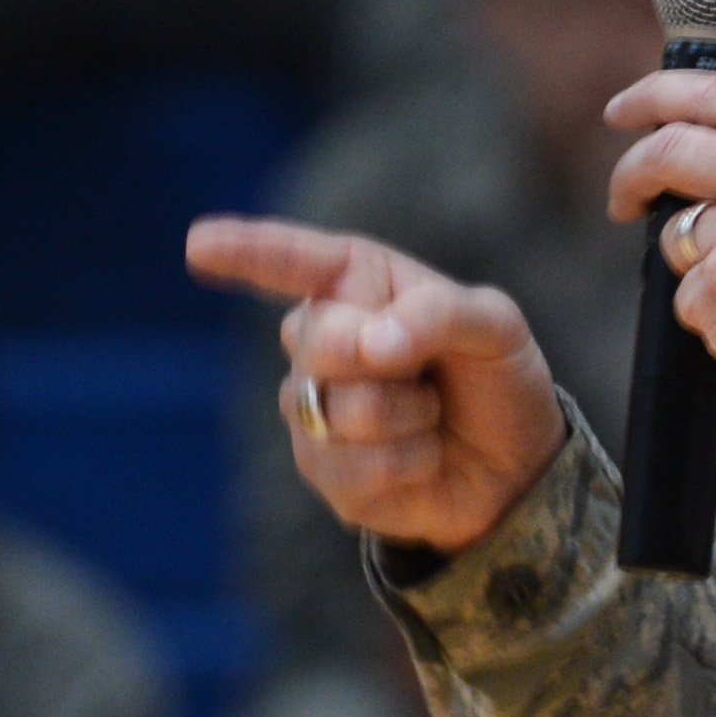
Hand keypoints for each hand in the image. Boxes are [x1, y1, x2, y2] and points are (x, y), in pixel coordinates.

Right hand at [187, 217, 568, 556]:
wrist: (517, 464)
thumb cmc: (497, 377)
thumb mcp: (495, 326)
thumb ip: (438, 315)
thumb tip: (371, 344)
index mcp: (358, 283)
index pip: (294, 261)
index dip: (245, 251)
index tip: (198, 245)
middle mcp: (322, 340)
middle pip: (318, 340)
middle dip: (378, 358)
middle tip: (425, 373)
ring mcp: (314, 408)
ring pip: (337, 410)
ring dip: (407, 416)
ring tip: (431, 414)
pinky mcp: (323, 471)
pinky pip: (350, 468)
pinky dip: (408, 463)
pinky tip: (424, 456)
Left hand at [604, 68, 715, 430]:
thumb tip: (700, 138)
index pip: (713, 93)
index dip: (653, 96)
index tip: (623, 111)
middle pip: (669, 149)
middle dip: (631, 174)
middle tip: (624, 201)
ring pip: (678, 232)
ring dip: (698, 262)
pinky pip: (688, 293)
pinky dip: (711, 313)